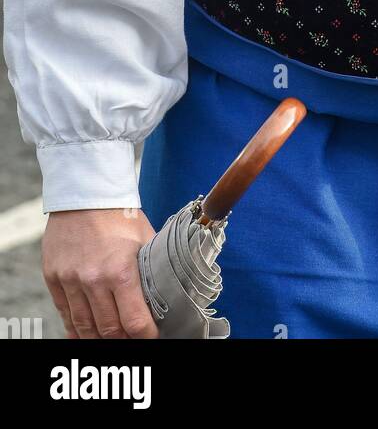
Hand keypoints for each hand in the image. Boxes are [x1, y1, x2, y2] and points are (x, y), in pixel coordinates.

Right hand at [43, 208, 159, 338]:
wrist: (86, 191)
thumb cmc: (119, 214)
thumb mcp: (145, 239)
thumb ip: (152, 268)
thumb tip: (168, 292)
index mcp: (121, 271)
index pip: (134, 322)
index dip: (146, 336)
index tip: (151, 337)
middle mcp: (93, 280)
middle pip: (109, 330)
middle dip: (124, 340)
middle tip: (133, 338)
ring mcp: (70, 281)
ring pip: (85, 327)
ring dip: (99, 338)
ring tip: (112, 339)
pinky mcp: (54, 278)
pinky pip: (64, 314)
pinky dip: (76, 328)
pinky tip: (86, 333)